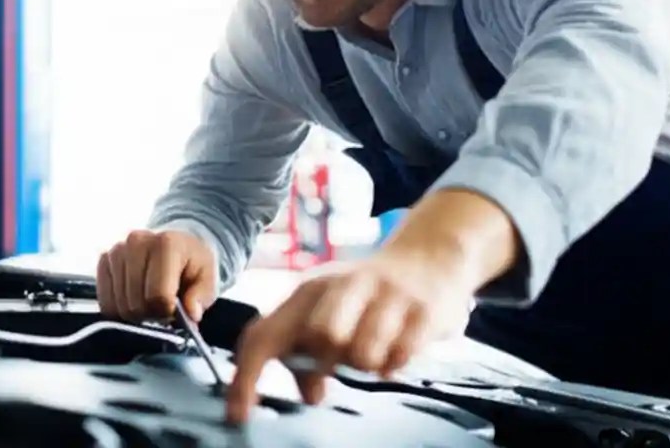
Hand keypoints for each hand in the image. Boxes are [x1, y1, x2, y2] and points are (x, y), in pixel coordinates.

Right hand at [96, 229, 216, 322]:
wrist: (173, 244)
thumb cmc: (190, 262)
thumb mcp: (207, 277)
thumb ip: (201, 295)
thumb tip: (191, 313)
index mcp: (166, 244)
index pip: (158, 296)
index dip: (167, 313)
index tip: (174, 310)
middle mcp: (136, 242)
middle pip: (136, 304)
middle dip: (151, 315)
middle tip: (162, 308)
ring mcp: (117, 251)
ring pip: (119, 306)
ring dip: (135, 313)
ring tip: (149, 302)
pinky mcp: (103, 260)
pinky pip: (105, 301)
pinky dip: (119, 308)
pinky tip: (133, 299)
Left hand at [224, 245, 477, 423]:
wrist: (429, 255)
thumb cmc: (370, 294)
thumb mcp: (331, 310)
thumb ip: (309, 350)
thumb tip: (310, 394)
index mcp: (309, 290)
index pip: (264, 334)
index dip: (247, 377)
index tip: (239, 414)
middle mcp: (343, 286)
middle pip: (318, 338)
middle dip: (327, 361)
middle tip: (340, 362)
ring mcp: (385, 294)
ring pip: (361, 353)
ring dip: (366, 364)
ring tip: (375, 351)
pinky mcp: (421, 310)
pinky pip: (400, 356)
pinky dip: (395, 363)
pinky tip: (398, 349)